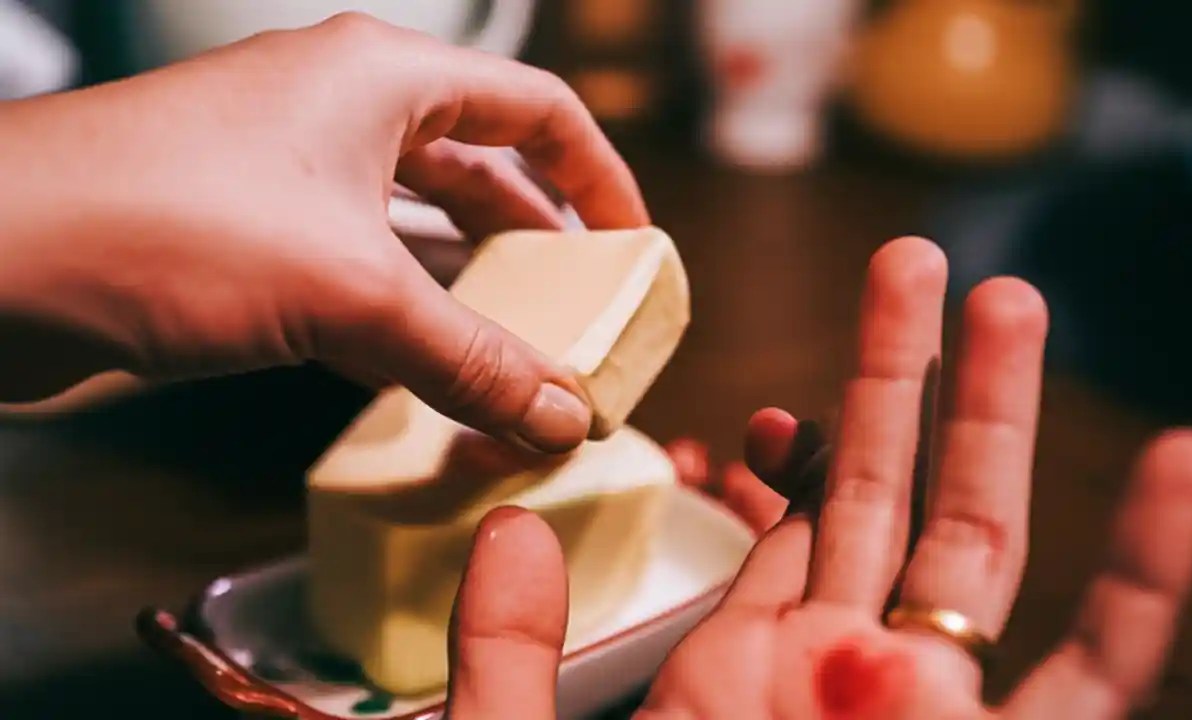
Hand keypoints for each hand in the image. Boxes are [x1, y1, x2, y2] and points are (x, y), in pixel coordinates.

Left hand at [0, 13, 646, 451]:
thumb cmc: (161, 224)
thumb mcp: (351, 293)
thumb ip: (471, 358)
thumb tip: (561, 416)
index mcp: (384, 78)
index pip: (537, 111)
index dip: (601, 179)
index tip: (635, 248)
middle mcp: (343, 112)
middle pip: (482, 171)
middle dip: (540, 248)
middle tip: (586, 319)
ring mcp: (292, 173)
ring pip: (419, 229)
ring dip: (474, 294)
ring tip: (528, 356)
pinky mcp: (250, 235)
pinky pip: (361, 272)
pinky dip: (408, 321)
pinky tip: (436, 372)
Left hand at [438, 236, 1191, 718]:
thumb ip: (510, 657)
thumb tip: (508, 528)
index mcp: (745, 673)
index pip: (784, 526)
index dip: (797, 444)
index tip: (801, 375)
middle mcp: (847, 678)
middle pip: (885, 495)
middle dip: (906, 378)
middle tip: (916, 264)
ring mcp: (929, 713)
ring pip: (983, 545)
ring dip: (1003, 426)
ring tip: (1016, 304)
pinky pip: (1097, 672)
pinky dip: (1143, 571)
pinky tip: (1175, 462)